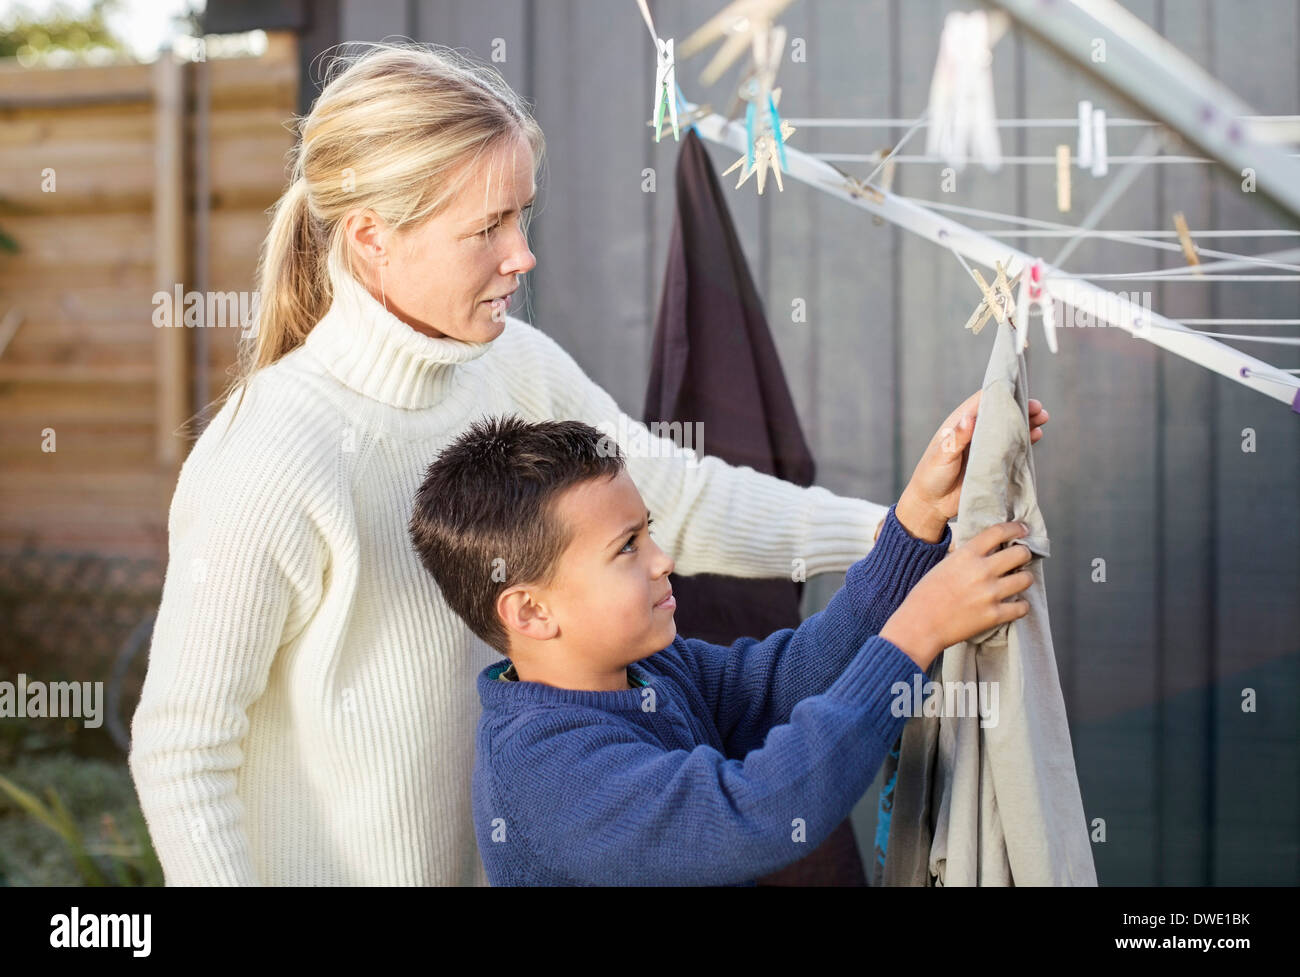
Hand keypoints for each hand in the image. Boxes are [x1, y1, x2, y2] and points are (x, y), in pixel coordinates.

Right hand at [879, 520, 1034, 668]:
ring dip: (1024, 578)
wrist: (920, 625)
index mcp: (966, 555)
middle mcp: (982, 571)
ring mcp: (990, 594)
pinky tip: (1015, 604)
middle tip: (1023, 557)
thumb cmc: (925, 595)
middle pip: (1020, 554)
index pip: (999, 532)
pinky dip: (1021, 605)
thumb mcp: (943, 565)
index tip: (1023, 530)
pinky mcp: (994, 615)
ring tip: (1019, 581)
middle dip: (1025, 554)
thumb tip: (983, 550)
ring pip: (1026, 579)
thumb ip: (964, 556)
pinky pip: (1022, 607)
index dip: (1015, 528)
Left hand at [901, 391, 1050, 524]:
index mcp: (959, 424)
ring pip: (1008, 430)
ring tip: (1042, 418)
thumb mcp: (942, 455)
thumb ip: (956, 438)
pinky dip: (1024, 442)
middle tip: (1037, 407)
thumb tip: (970, 417)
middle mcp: (974, 432)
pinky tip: (1036, 436)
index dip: (998, 392)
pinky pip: (1011, 449)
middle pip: (999, 414)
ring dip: (1025, 423)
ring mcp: (984, 447)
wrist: (932, 504)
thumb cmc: (931, 476)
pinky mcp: (992, 463)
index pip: (981, 402)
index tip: (1016, 386)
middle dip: (1018, 408)